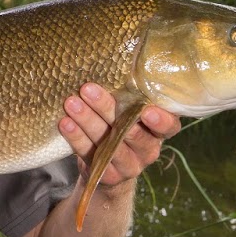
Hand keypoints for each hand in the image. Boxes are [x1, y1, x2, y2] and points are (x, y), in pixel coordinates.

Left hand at [60, 85, 180, 189]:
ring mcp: (129, 166)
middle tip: (87, 88)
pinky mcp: (108, 177)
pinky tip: (65, 123)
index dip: (161, 121)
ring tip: (70, 103)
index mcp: (158, 131)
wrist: (107, 167)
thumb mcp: (129, 111)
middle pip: (131, 132)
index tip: (146, 109)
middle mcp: (148, 149)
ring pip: (110, 146)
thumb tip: (106, 59)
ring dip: (88, 121)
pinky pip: (91, 156)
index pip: (169, 127)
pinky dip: (77, 138)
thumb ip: (128, 96)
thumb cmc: (120, 125)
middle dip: (107, 108)